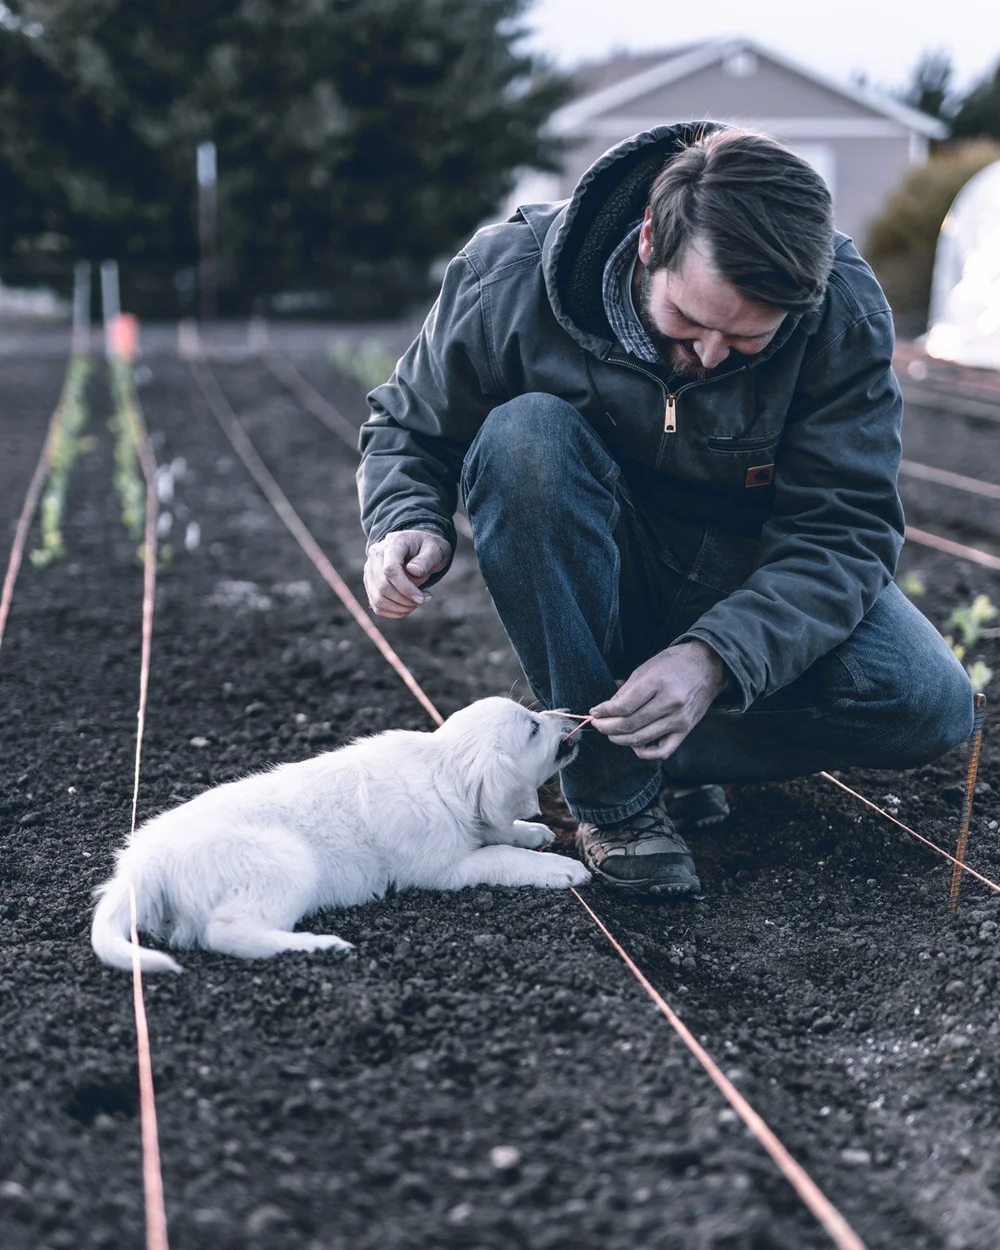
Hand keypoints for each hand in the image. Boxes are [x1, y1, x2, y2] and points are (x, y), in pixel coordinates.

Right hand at [363, 529, 451, 618]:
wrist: (418, 546)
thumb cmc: (428, 548)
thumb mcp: (435, 549)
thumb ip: (426, 559)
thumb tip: (413, 571)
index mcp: (392, 544)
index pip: (390, 570)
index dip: (405, 588)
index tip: (422, 598)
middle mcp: (375, 556)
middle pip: (383, 587)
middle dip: (405, 600)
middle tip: (423, 600)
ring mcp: (370, 571)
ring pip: (378, 600)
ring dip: (400, 608)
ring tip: (418, 602)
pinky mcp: (370, 584)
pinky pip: (377, 606)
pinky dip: (394, 612)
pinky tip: (409, 605)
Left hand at [589, 640, 729, 760]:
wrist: (707, 667)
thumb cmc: (673, 665)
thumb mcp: (646, 668)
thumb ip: (625, 691)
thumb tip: (605, 710)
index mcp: (657, 682)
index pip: (623, 706)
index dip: (604, 712)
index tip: (595, 712)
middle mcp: (670, 703)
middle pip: (630, 725)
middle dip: (607, 727)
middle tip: (598, 724)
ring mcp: (679, 719)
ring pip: (641, 739)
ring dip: (620, 739)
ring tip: (610, 733)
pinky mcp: (686, 730)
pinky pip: (662, 751)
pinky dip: (644, 752)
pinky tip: (634, 745)